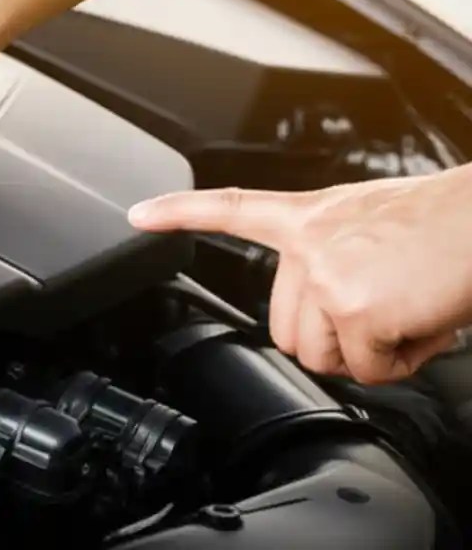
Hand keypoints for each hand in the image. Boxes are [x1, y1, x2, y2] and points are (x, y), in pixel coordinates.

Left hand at [128, 166, 471, 383]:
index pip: (230, 209)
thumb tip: (331, 318)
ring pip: (327, 357)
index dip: (179, 214)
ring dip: (372, 351)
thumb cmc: (448, 224)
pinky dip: (404, 359)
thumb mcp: (371, 225)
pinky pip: (370, 369)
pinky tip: (424, 320)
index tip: (138, 214)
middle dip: (337, 340)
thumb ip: (331, 260)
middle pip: (288, 330)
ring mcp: (326, 277)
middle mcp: (308, 245)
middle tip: (385, 310)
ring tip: (409, 309)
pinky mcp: (355, 310)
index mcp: (309, 217)